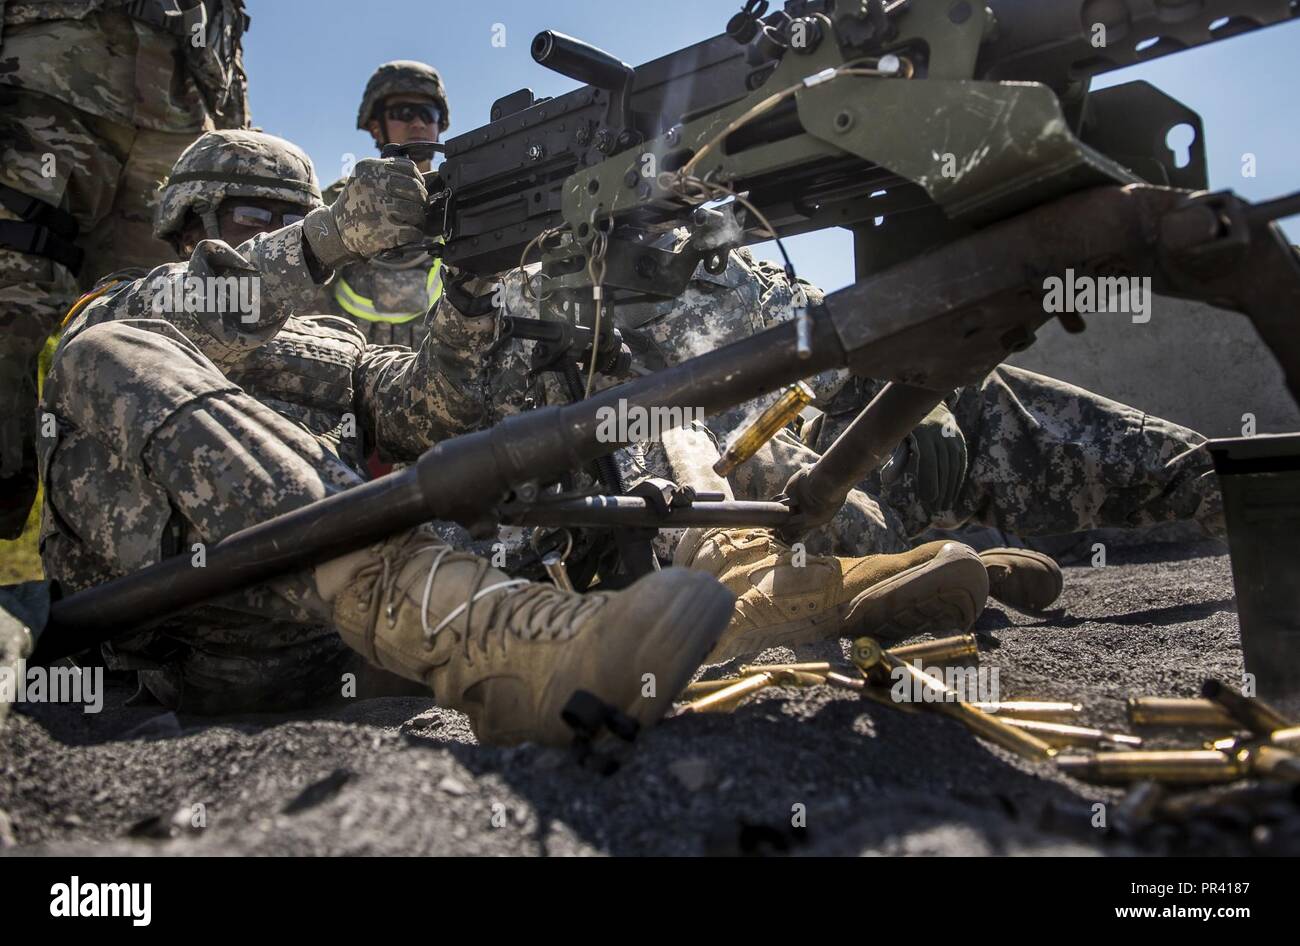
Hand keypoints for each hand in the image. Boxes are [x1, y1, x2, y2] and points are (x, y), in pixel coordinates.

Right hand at [303, 157, 426, 266]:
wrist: (335, 230)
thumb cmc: (357, 205)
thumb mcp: (368, 181)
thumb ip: (396, 176)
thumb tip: (435, 177)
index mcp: (370, 168)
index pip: (409, 168)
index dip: (417, 181)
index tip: (414, 190)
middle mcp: (373, 184)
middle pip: (416, 189)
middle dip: (421, 201)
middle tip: (415, 208)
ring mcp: (379, 207)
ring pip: (417, 211)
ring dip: (418, 219)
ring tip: (409, 221)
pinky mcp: (384, 231)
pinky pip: (414, 231)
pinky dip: (415, 234)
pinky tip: (407, 233)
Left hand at [897, 401, 966, 511]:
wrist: (924, 402)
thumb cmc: (904, 426)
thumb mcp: (898, 439)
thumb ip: (896, 459)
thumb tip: (886, 481)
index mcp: (922, 433)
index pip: (927, 460)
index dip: (929, 480)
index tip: (928, 500)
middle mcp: (940, 434)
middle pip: (943, 466)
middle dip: (941, 489)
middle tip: (936, 509)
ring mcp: (952, 435)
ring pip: (954, 465)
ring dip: (951, 487)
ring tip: (946, 505)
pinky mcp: (959, 439)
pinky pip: (961, 461)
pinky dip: (958, 478)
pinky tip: (954, 492)